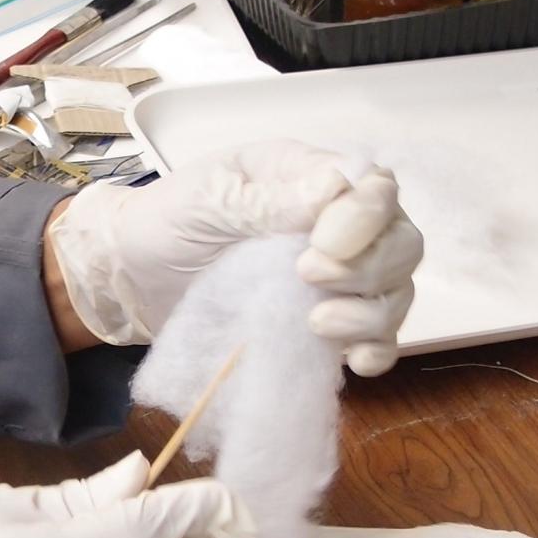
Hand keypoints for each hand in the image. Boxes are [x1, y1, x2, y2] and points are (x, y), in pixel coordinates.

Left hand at [44, 140, 422, 375]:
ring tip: (315, 325)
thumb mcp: (209, 198)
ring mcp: (340, 278)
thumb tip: (337, 188)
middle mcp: (338, 224)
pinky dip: (377, 351)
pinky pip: (379, 338)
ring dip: (371, 314)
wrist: (135, 279)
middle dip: (369, 267)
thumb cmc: (169, 223)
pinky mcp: (329, 323)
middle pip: (402, 242)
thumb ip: (270, 198)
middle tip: (305, 278)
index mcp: (310, 177)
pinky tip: (351, 359)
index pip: (375, 187)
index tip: (319, 246)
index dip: (365, 219)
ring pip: (397, 292)